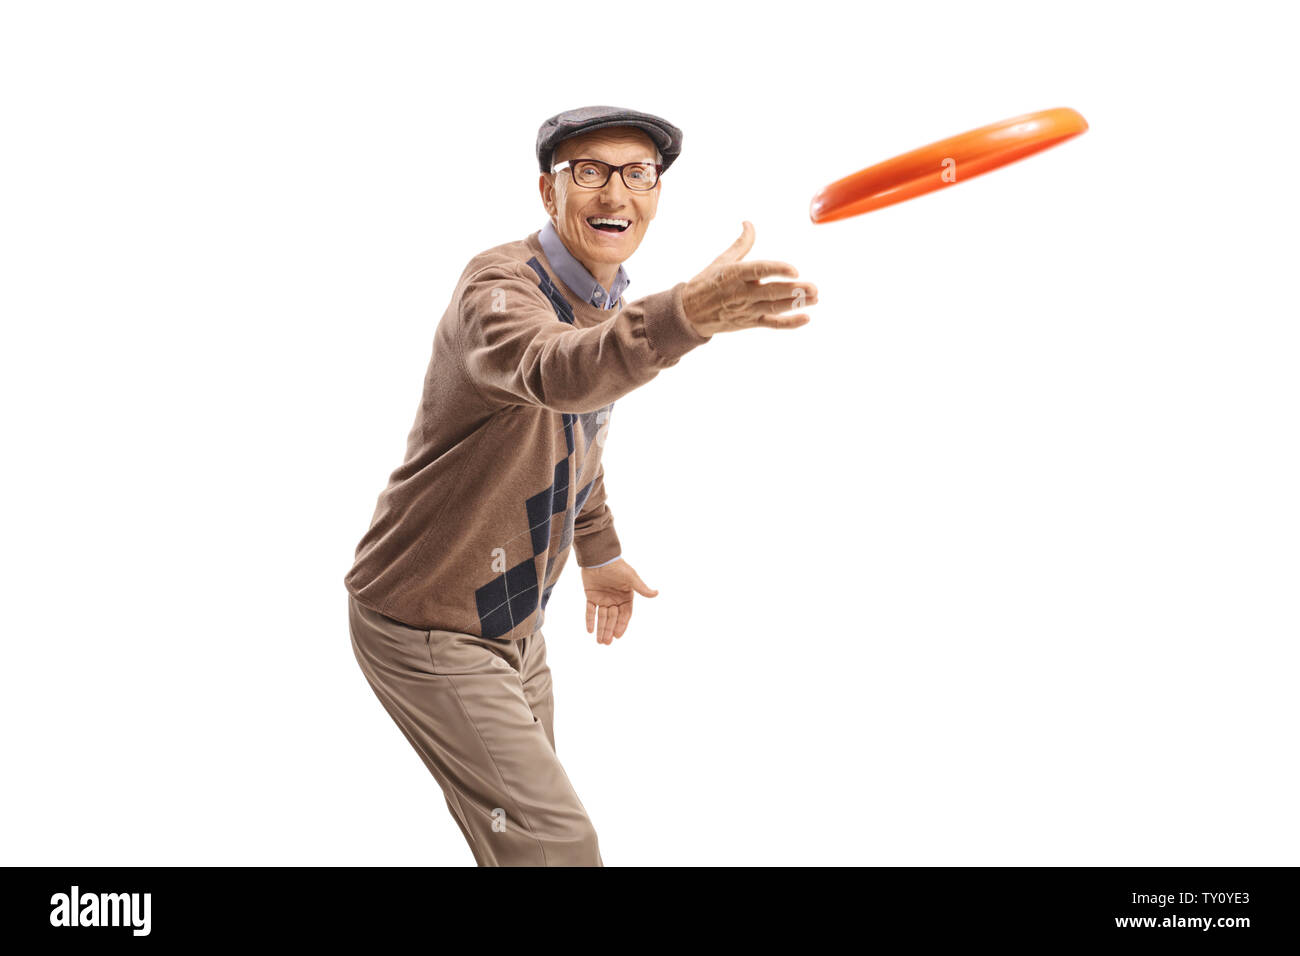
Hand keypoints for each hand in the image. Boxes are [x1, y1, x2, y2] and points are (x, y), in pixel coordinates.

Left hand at [580, 558, 658, 644]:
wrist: (599, 557)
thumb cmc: (617, 566)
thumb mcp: (630, 578)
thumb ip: (641, 588)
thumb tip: (656, 593)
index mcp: (626, 597)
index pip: (625, 615)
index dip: (621, 625)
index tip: (617, 635)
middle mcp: (615, 599)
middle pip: (613, 618)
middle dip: (609, 630)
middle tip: (606, 642)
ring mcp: (603, 598)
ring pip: (602, 617)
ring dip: (601, 629)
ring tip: (600, 641)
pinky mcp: (591, 596)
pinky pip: (590, 610)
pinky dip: (590, 620)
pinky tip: (589, 630)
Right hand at [681, 221, 817, 336]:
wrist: (689, 313)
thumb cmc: (706, 283)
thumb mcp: (722, 261)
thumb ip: (741, 244)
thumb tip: (748, 223)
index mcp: (733, 274)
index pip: (758, 271)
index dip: (777, 270)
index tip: (794, 270)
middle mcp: (740, 293)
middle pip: (771, 292)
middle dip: (794, 291)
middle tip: (814, 287)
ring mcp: (746, 310)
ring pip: (774, 307)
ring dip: (796, 304)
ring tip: (815, 297)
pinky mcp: (749, 322)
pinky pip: (771, 323)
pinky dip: (788, 323)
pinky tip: (805, 318)